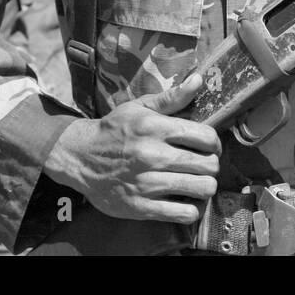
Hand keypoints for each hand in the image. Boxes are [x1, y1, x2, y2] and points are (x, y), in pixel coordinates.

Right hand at [43, 72, 220, 224]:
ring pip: (202, 189)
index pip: (207, 137)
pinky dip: (191, 209)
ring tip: (195, 183)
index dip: (215, 143)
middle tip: (202, 166)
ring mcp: (147, 183)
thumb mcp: (138, 108)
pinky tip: (183, 200)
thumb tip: (198, 80)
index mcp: (155, 128)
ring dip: (204, 187)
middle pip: (209, 165)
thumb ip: (172, 98)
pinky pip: (184, 214)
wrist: (79, 158)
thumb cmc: (114, 131)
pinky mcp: (141, 207)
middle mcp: (153, 155)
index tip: (209, 147)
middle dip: (211, 165)